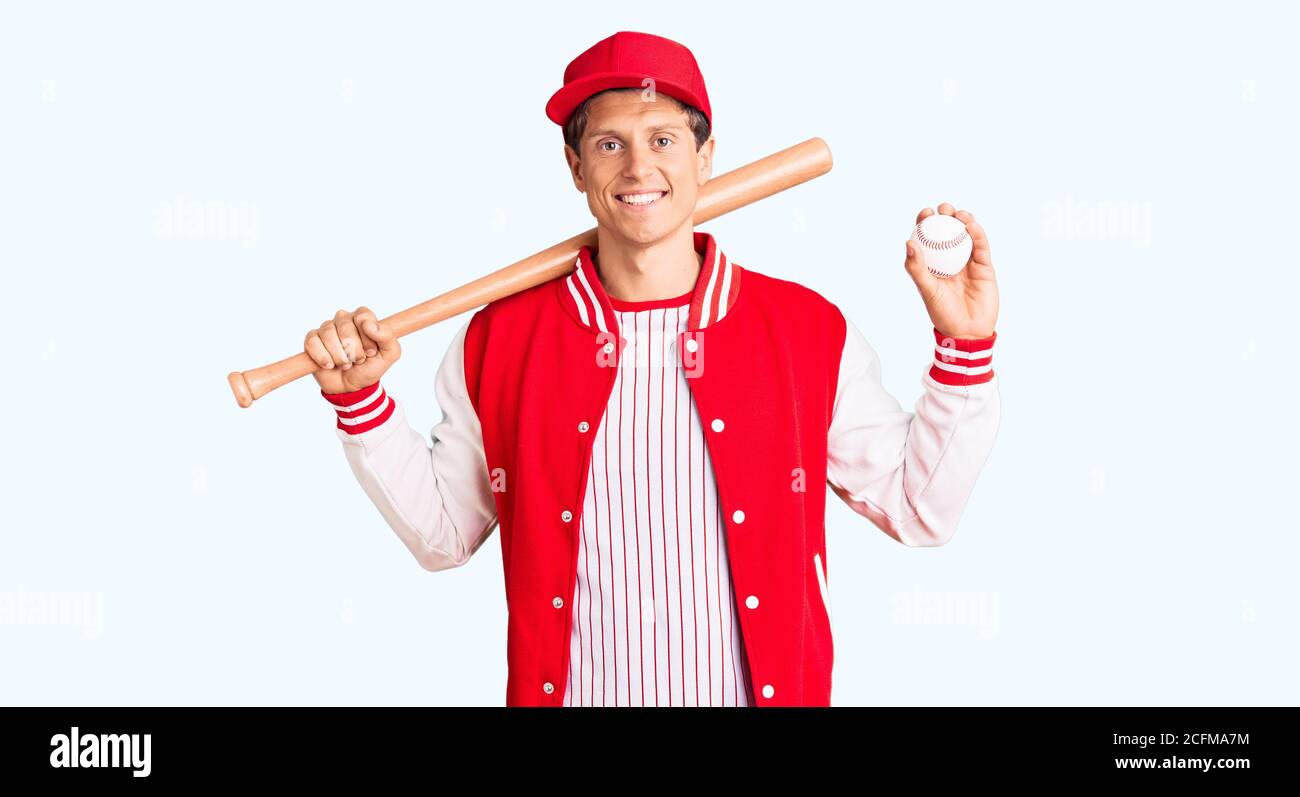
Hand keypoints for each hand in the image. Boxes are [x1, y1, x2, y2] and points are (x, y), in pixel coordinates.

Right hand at [305, 306, 400, 394]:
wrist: (352, 388)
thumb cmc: (370, 368)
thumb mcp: (389, 354)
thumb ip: (387, 337)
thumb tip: (369, 324)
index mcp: (363, 319)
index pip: (362, 316)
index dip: (367, 337)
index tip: (370, 352)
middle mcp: (344, 319)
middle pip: (345, 325)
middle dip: (354, 349)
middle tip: (358, 361)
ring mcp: (327, 329)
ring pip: (328, 334)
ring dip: (339, 356)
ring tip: (346, 364)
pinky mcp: (312, 340)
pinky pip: (313, 342)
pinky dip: (323, 357)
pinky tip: (330, 365)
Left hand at [903, 202, 998, 339]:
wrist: (968, 331)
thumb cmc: (943, 314)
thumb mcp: (927, 290)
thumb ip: (917, 268)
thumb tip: (909, 242)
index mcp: (933, 264)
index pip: (928, 238)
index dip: (926, 223)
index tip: (925, 213)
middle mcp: (950, 260)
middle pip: (947, 232)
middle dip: (945, 216)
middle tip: (942, 209)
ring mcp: (968, 262)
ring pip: (965, 235)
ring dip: (962, 220)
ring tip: (957, 213)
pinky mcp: (984, 266)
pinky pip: (981, 246)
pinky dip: (977, 233)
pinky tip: (971, 225)